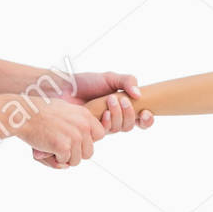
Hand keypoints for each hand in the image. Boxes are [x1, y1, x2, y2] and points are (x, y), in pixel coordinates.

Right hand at [17, 96, 107, 168]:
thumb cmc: (39, 112)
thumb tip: (81, 146)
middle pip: (89, 152)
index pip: (100, 135)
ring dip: (64, 158)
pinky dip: (53, 159)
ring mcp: (74, 136)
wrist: (23, 113)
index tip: (74, 139)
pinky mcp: (63, 146)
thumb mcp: (64, 110)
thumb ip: (76, 124)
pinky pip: (64, 162)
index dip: (87, 141)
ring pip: (77, 160)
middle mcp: (83, 125)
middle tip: (60, 147)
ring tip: (51, 147)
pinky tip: (45, 148)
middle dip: (75, 154)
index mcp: (85, 115)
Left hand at [30, 71, 153, 168]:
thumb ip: (128, 81)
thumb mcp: (110, 78)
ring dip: (118, 115)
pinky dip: (107, 123)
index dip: (147, 120)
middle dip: (129, 113)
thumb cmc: (87, 82)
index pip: (141, 120)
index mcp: (122, 109)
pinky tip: (103, 113)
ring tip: (110, 100)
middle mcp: (114, 119)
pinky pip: (105, 133)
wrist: (65, 87)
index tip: (146, 112)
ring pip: (119, 129)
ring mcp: (103, 126)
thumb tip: (139, 95)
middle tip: (121, 100)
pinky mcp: (91, 132)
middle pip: (130, 126)